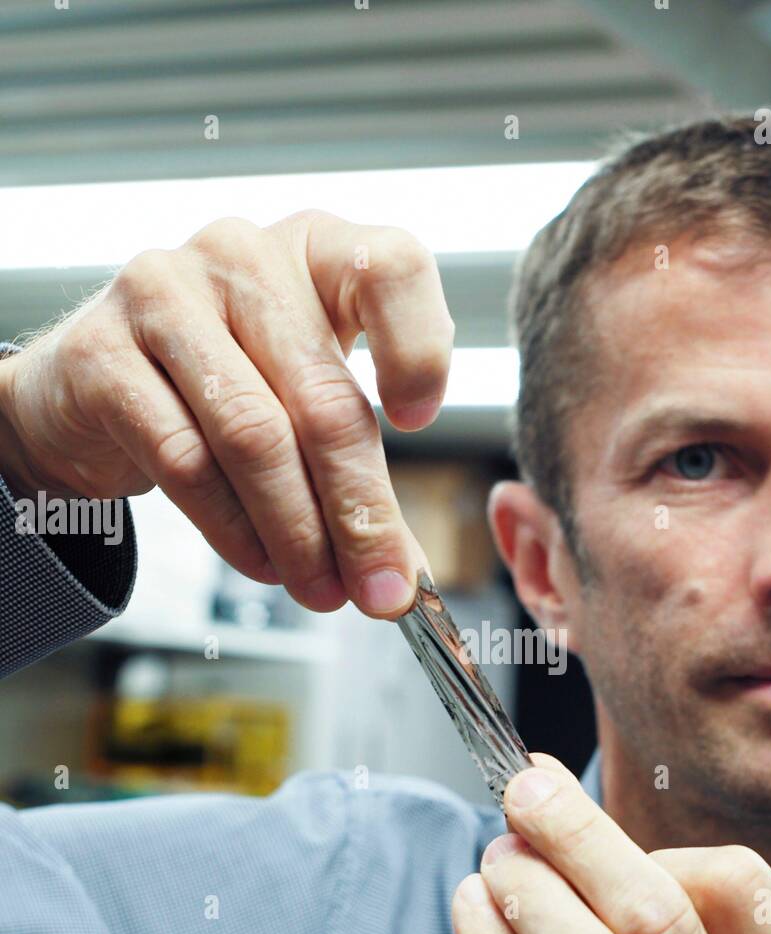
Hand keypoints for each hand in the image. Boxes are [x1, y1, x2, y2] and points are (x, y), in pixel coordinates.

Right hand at [0, 212, 453, 615]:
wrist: (92, 385)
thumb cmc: (225, 383)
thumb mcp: (305, 398)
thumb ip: (358, 466)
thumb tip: (402, 571)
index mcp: (314, 248)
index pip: (390, 268)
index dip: (418, 348)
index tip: (419, 423)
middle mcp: (241, 253)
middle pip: (322, 395)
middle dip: (359, 510)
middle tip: (382, 587)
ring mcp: (162, 293)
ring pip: (253, 435)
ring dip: (297, 532)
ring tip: (322, 589)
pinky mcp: (101, 352)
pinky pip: (184, 459)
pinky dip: (233, 528)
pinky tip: (262, 564)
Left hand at [451, 754, 770, 933]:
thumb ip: (641, 882)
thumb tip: (541, 777)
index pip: (735, 884)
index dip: (647, 843)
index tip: (580, 820)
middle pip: (658, 920)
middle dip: (576, 840)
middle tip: (521, 794)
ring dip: (528, 892)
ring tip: (497, 857)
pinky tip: (472, 909)